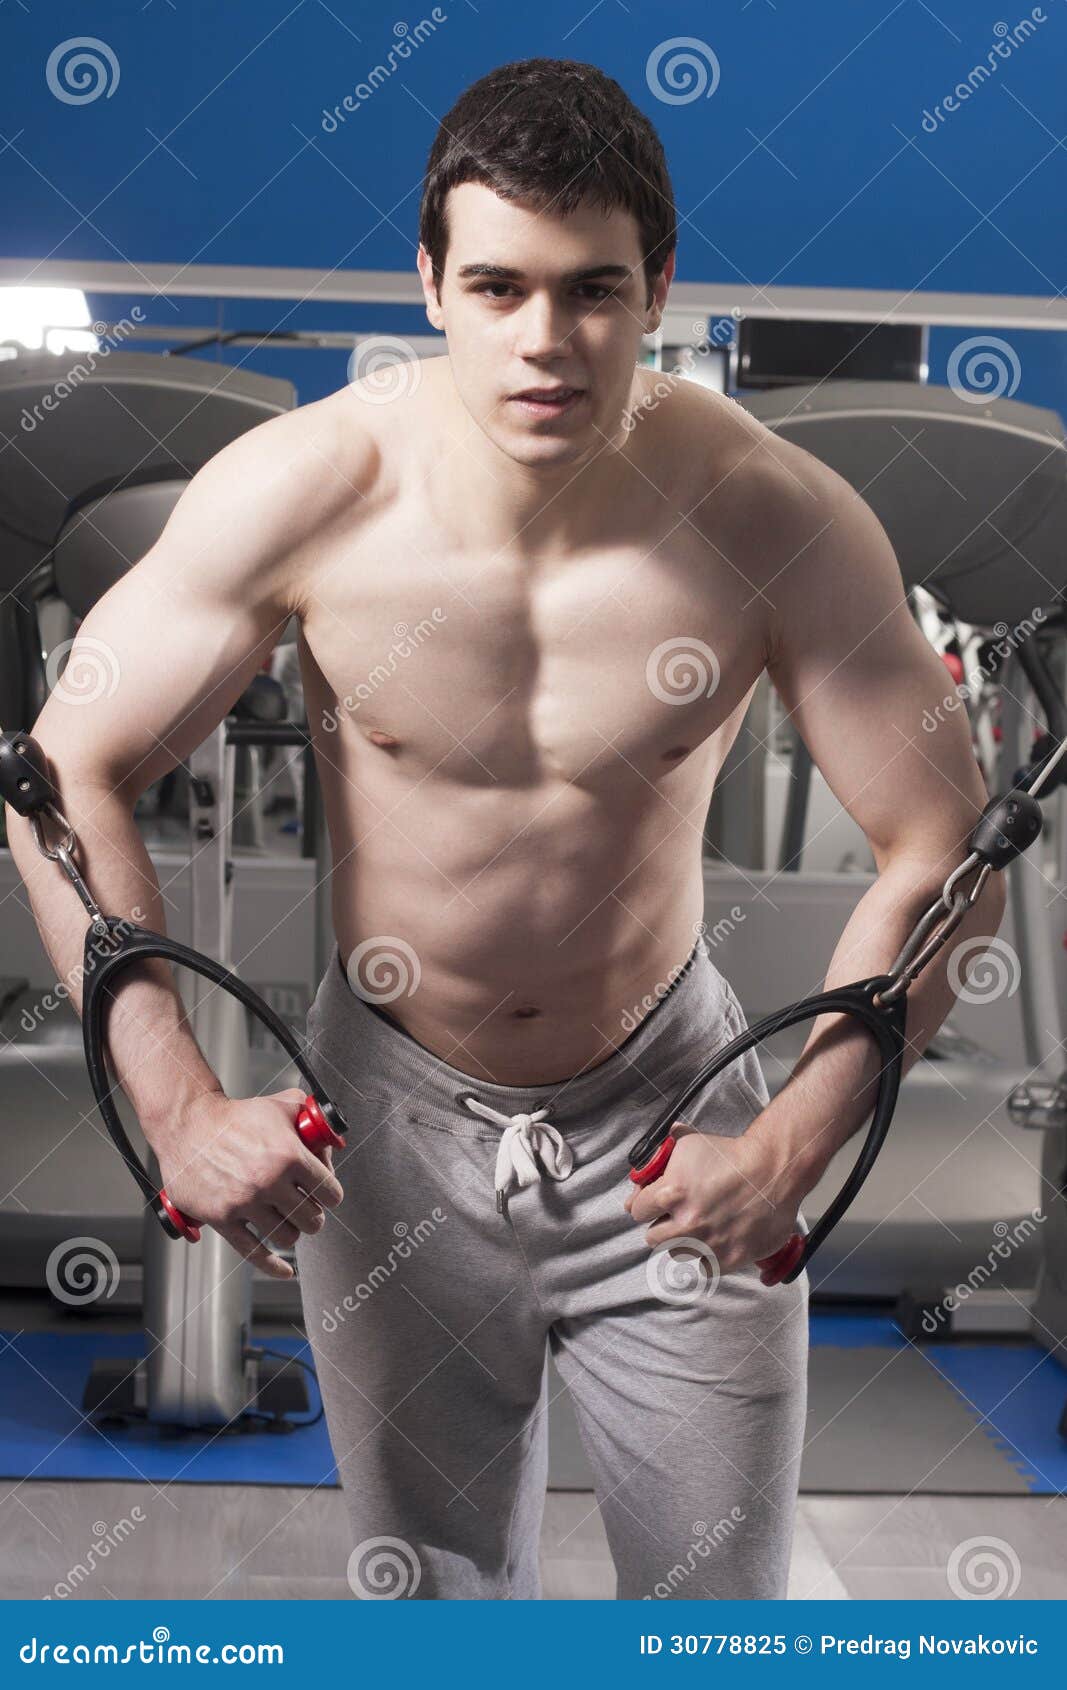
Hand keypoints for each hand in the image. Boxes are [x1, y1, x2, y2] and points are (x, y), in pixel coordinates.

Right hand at [154, 1087, 344, 1278]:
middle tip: (308, 1210)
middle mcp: (268, 1181)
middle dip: (314, 1216)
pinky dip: (273, 1266)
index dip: (331, 1195)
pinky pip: (254, 1252)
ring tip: (288, 1222)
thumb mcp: (283, 1104)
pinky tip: (285, 1271)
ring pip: (287, 1237)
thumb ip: (314, 1118)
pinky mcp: (222, 1219)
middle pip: (311, 1218)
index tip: (326, 1196)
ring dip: (293, 1233)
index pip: (329, 1191)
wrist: (189, 1125)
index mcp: (289, 1155)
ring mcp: (245, 1202)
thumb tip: (332, 1140)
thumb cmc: (236, 1116)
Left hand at [623, 1120, 803, 1276]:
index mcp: (670, 1194)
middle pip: (653, 1237)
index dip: (646, 1204)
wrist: (773, 1170)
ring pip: (676, 1253)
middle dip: (663, 1224)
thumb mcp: (688, 1144)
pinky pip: (704, 1266)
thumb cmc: (731, 1155)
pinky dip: (708, 1256)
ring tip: (700, 1227)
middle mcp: (686, 1223)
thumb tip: (641, 1172)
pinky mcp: (728, 1259)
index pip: (636, 1211)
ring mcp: (708, 1244)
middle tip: (680, 1215)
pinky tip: (717, 1240)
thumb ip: (659, 1158)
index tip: (655, 1204)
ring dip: (684, 1241)